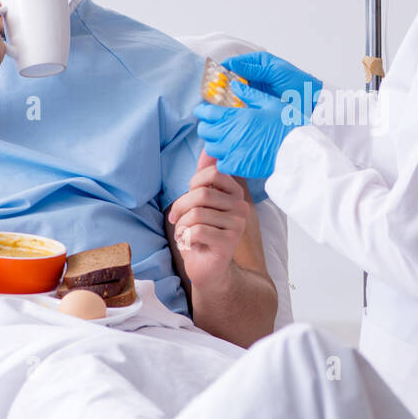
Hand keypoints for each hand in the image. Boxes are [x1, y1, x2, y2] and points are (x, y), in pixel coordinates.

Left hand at [168, 150, 250, 289]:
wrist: (208, 269)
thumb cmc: (202, 234)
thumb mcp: (201, 203)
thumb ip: (206, 177)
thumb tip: (209, 149)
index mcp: (235, 195)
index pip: (213, 174)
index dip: (192, 185)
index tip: (186, 202)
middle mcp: (241, 208)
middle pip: (202, 194)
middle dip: (181, 207)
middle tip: (176, 221)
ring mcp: (237, 226)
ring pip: (197, 213)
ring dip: (181, 225)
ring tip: (183, 234)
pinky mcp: (228, 243)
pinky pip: (197, 231)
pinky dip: (185, 237)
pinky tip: (189, 244)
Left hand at [195, 83, 297, 178]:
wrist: (298, 149)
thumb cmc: (287, 124)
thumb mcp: (270, 102)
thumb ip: (249, 94)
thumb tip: (234, 85)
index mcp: (237, 116)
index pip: (207, 112)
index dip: (202, 111)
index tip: (204, 111)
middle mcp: (230, 134)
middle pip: (205, 131)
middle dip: (207, 126)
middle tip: (215, 125)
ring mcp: (232, 151)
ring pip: (210, 148)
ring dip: (215, 143)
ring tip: (224, 140)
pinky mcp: (238, 166)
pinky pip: (220, 164)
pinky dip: (223, 160)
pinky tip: (232, 155)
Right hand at [220, 51, 322, 124]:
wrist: (311, 101)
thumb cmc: (297, 82)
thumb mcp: (275, 73)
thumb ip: (254, 70)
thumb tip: (232, 65)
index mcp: (258, 62)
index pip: (235, 63)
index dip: (223, 68)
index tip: (214, 76)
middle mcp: (253, 74)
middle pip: (231, 77)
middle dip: (221, 83)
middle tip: (211, 90)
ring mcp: (254, 89)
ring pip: (234, 90)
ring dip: (225, 95)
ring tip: (216, 100)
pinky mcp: (256, 102)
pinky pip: (241, 102)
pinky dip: (234, 104)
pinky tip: (227, 108)